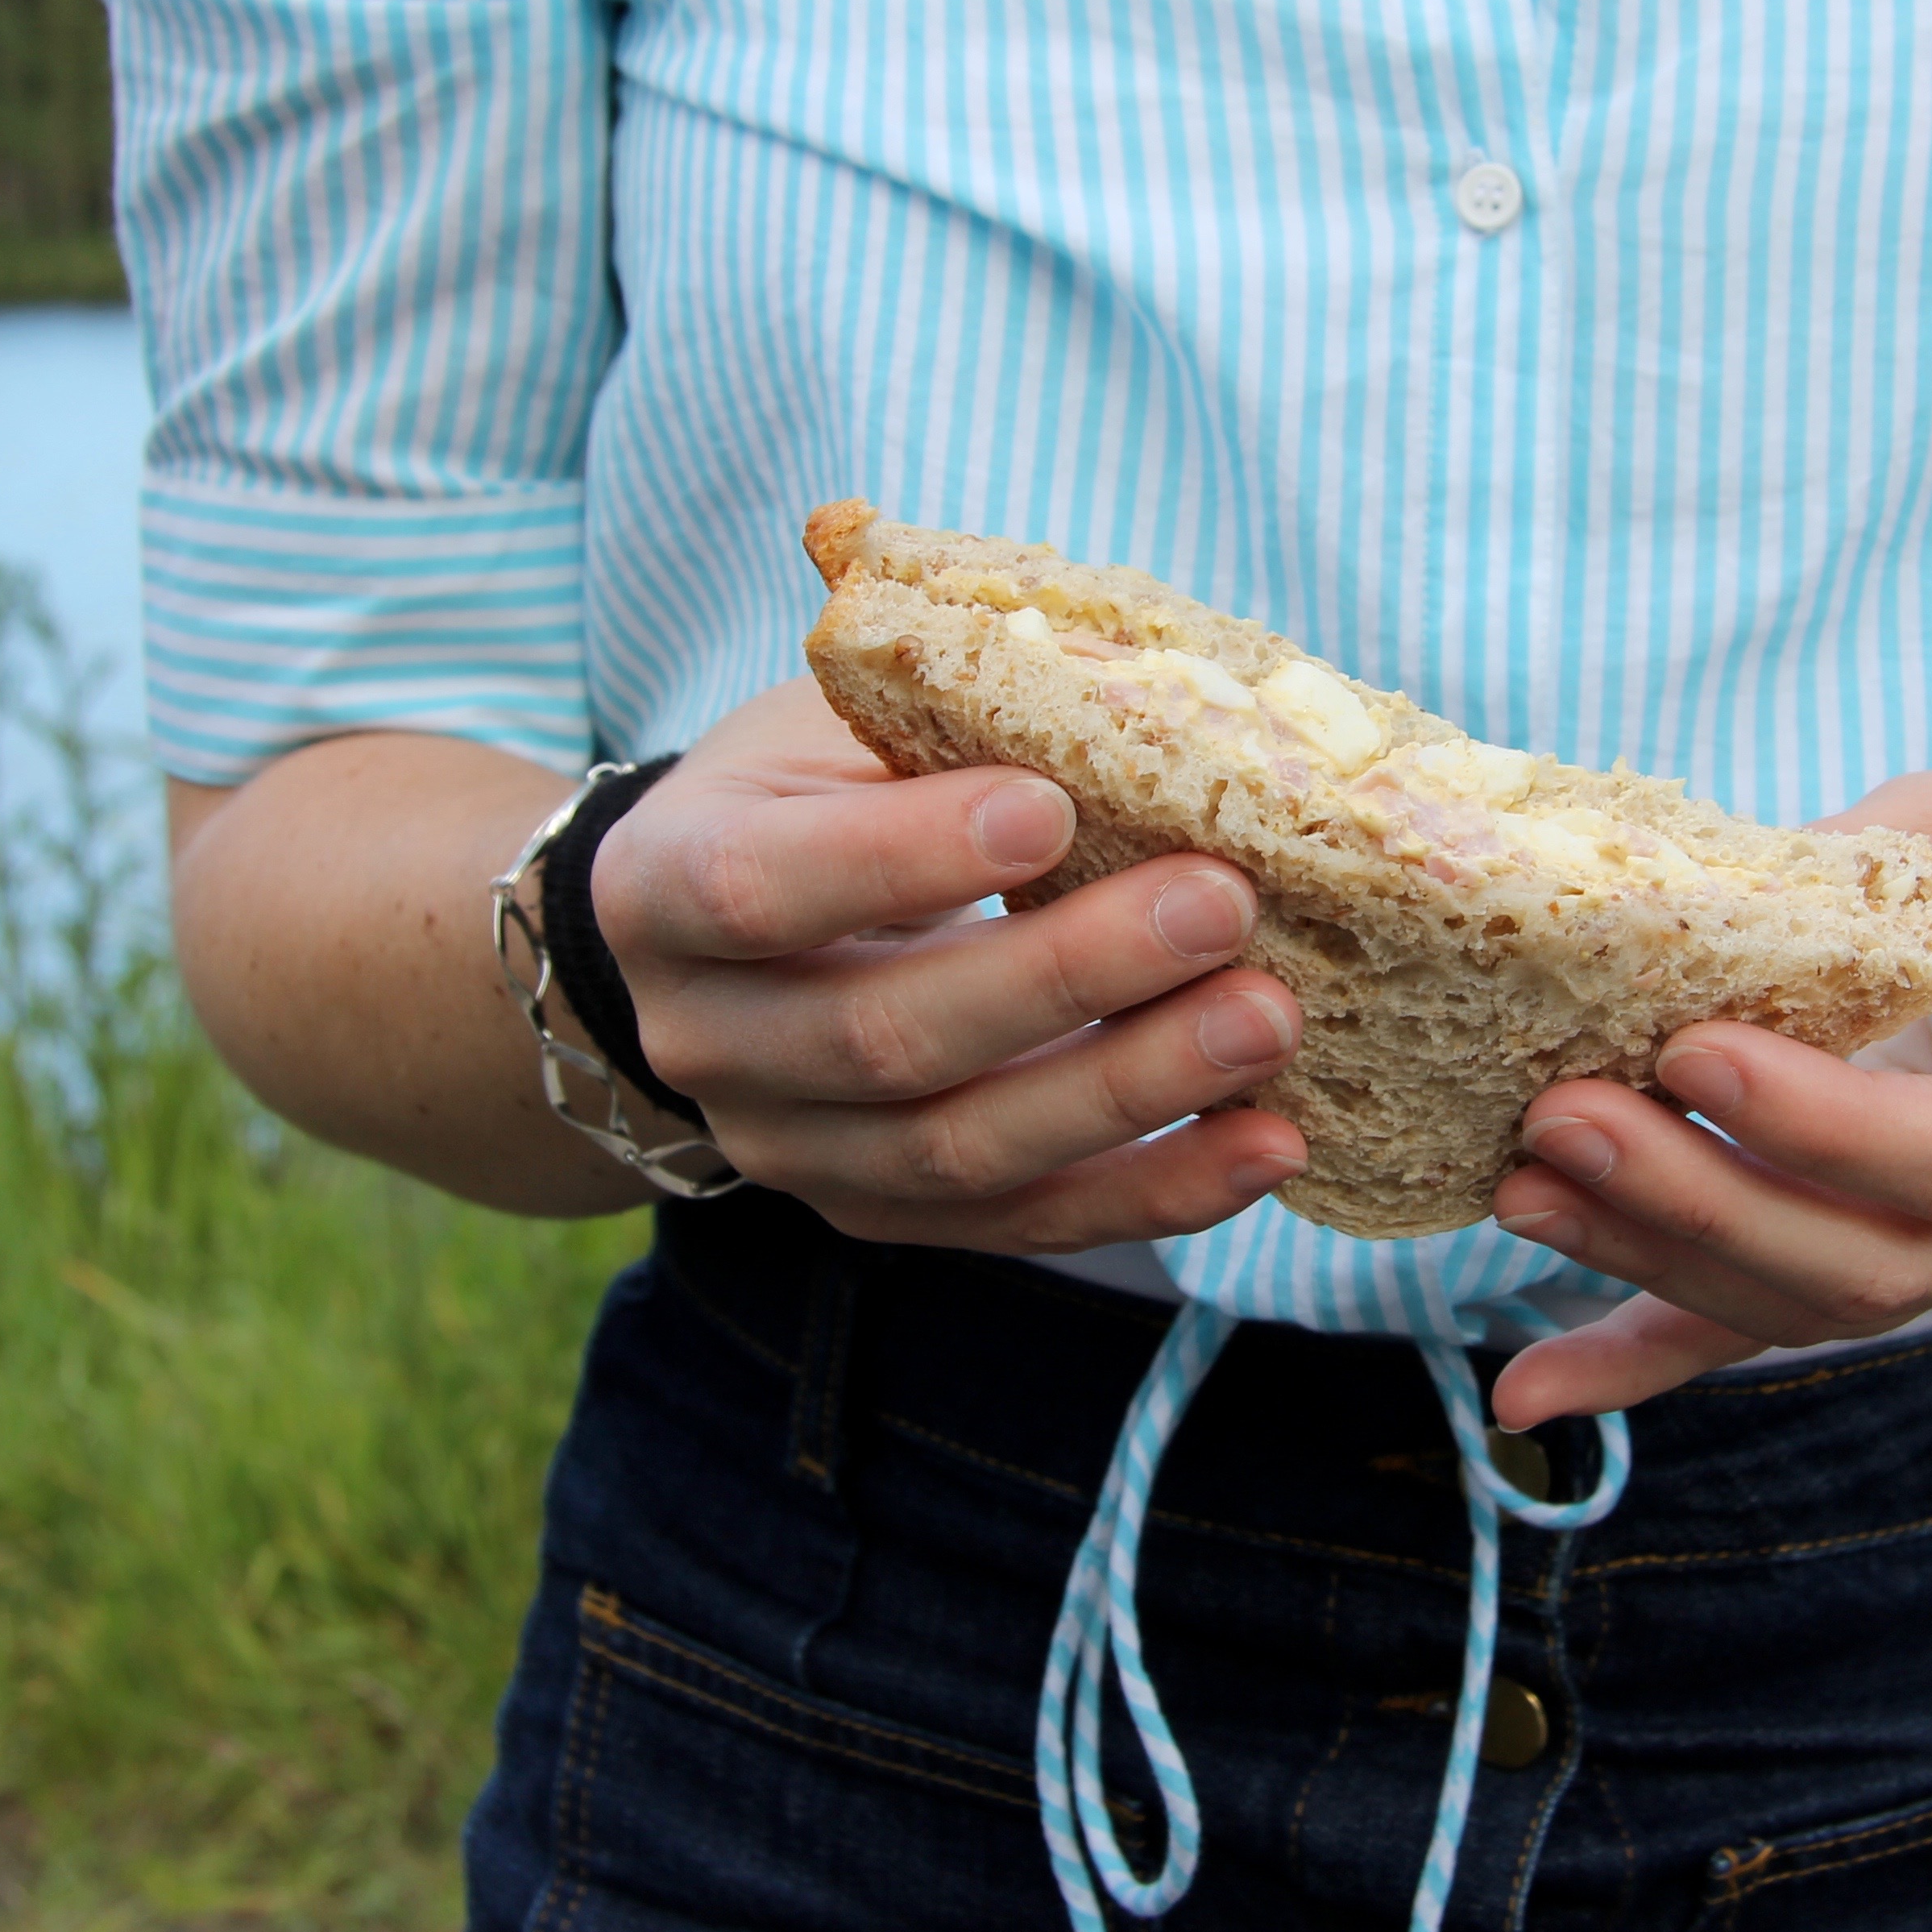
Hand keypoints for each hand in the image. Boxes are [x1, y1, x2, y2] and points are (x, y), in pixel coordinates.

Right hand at [592, 678, 1308, 1251]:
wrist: (722, 933)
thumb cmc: (811, 789)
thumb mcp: (835, 723)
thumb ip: (945, 723)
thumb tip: (1154, 709)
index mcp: (663, 886)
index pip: (765, 889)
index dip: (904, 855)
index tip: (1048, 805)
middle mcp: (709, 1040)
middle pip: (887, 1036)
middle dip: (1067, 977)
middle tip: (1221, 906)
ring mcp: (794, 1150)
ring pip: (964, 1150)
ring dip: (1130, 1089)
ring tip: (1266, 1021)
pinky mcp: (884, 1215)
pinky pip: (1027, 1222)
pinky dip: (1158, 1192)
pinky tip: (1267, 1144)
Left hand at [1484, 762, 1931, 1427]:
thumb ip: (1842, 893)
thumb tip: (1644, 924)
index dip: (1823, 1125)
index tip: (1688, 1048)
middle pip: (1880, 1261)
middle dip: (1702, 1199)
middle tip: (1560, 1117)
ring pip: (1817, 1305)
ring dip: (1656, 1259)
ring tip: (1523, 1188)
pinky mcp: (1912, 1262)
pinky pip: (1777, 1326)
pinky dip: (1650, 1355)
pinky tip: (1534, 1392)